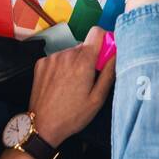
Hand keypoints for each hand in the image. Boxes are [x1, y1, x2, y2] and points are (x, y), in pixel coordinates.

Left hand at [28, 27, 115, 146]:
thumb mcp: (97, 98)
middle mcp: (66, 55)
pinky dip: (62, 66)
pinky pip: (58, 58)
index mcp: (82, 62)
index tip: (105, 54)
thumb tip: (117, 55)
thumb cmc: (71, 116)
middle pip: (85, 45)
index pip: (97, 32)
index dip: (104, 41)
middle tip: (89, 78)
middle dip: (90, 58)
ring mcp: (52, 58)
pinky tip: (61, 84)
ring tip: (73, 84)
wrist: (43, 125)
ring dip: (75, 63)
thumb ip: (109, 73)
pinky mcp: (41, 63)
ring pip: (71, 52)